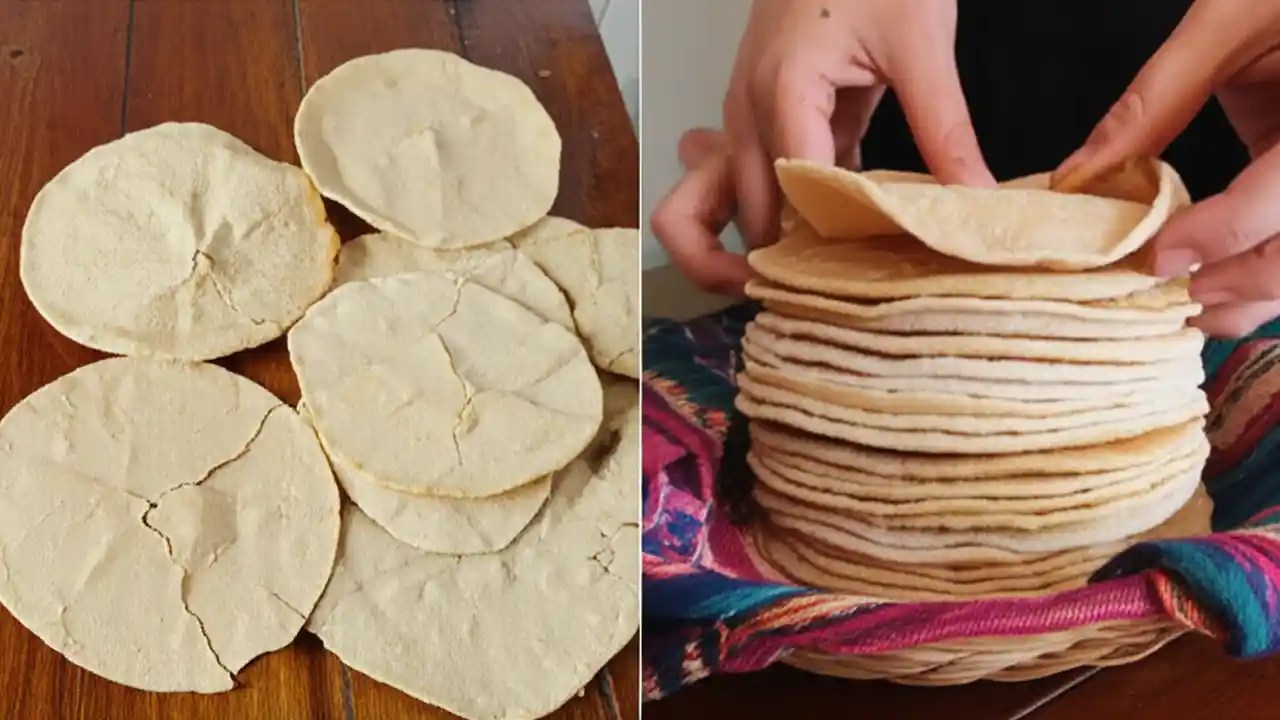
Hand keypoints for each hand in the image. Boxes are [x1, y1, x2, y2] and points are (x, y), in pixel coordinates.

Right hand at [652, 0, 994, 295]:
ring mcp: (745, 114)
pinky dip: (779, 215)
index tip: (857, 289)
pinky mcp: (763, 113)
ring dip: (755, 247)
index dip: (817, 252)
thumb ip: (944, 130)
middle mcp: (747, 113)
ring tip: (809, 286)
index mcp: (782, 95)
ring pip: (723, 206)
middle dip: (763, 268)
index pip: (787, 202)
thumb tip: (976, 203)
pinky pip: (757, 181)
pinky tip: (829, 237)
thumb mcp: (920, 44)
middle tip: (825, 305)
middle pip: (731, 219)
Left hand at [1053, 0, 1279, 336]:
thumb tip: (1076, 177)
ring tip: (1180, 305)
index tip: (1158, 257)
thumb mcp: (1229, 19)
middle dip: (1236, 284)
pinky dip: (1255, 276)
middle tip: (1163, 291)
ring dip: (1248, 297)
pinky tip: (1209, 286)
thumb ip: (1157, 99)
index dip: (1221, 234)